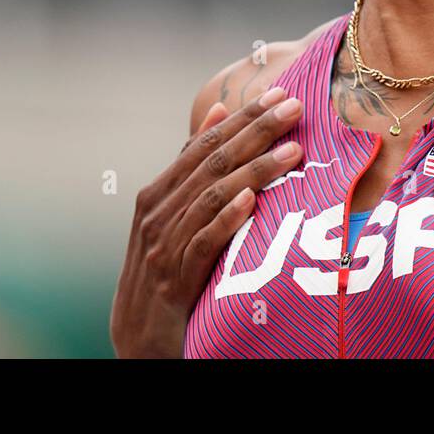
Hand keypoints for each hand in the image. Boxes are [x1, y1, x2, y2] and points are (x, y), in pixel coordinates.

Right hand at [109, 87, 303, 357]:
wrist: (139, 339)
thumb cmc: (165, 270)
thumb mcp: (174, 217)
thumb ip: (194, 169)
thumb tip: (218, 113)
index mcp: (158, 194)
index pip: (204, 144)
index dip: (243, 117)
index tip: (280, 95)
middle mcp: (156, 213)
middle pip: (212, 162)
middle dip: (256, 131)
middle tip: (294, 108)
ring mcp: (163, 246)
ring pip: (213, 197)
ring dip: (255, 171)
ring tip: (292, 152)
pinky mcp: (175, 280)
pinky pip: (204, 243)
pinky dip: (226, 218)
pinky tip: (251, 201)